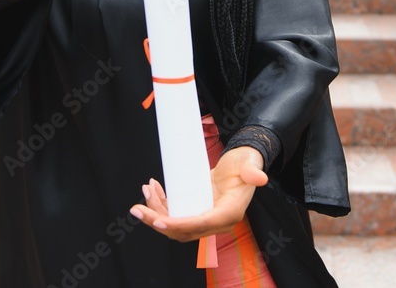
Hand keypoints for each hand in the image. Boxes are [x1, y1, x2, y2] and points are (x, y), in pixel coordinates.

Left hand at [129, 146, 267, 241]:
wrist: (242, 163)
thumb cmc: (245, 164)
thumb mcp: (249, 164)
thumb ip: (253, 171)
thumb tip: (259, 178)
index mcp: (228, 214)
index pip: (200, 225)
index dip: (178, 225)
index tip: (158, 220)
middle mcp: (215, 221)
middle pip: (182, 230)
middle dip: (156, 221)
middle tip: (136, 209)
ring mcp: (204, 217)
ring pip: (174, 224)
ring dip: (155, 211)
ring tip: (146, 190)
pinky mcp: (196, 210)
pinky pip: (175, 214)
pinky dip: (161, 205)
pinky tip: (152, 190)